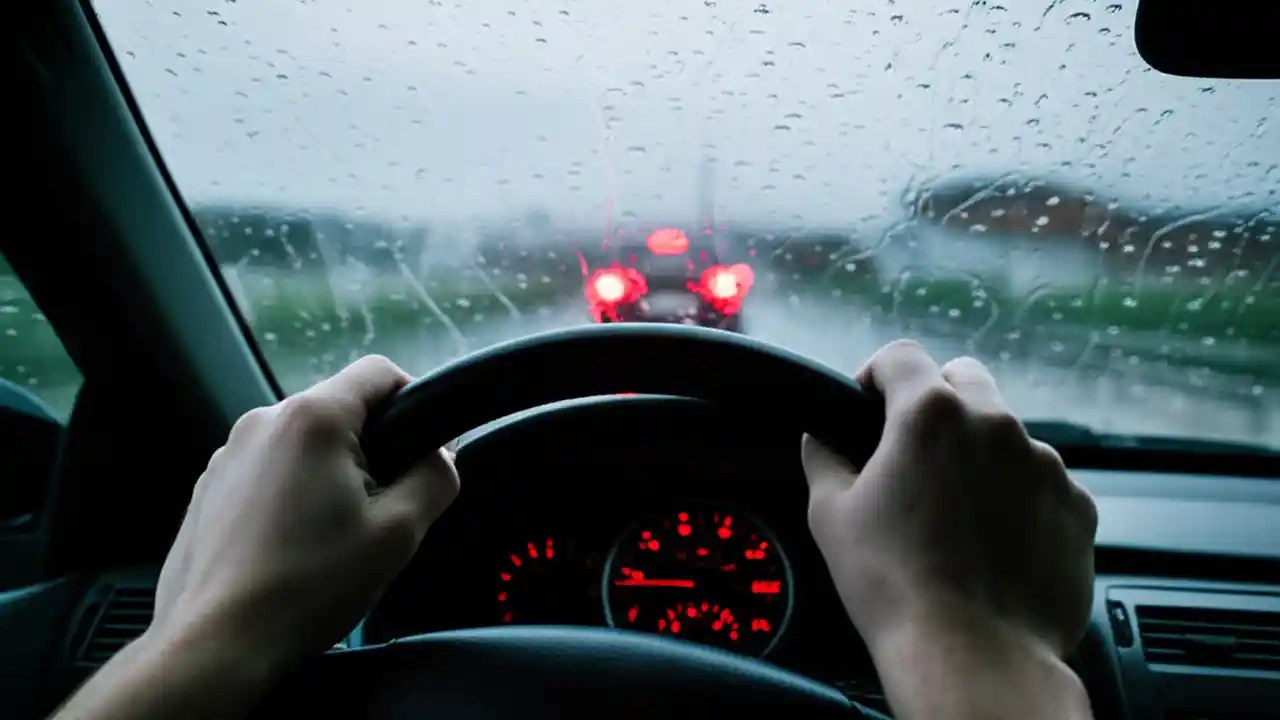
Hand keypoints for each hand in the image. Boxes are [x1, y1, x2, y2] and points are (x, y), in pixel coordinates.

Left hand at [153, 355, 459, 669]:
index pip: (378, 372)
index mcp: (312, 419)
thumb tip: (442, 458)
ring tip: (335, 538)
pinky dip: (292, 497)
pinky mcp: (208, 489)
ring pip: (303, 445)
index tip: (424, 447)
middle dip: (371, 450)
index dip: (413, 400)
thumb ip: (436, 479)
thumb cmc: (308, 587)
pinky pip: (268, 473)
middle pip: (339, 410)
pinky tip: (296, 549)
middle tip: (383, 509)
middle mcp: (262, 422)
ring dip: (330, 475)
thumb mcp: (398, 533)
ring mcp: (227, 455)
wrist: (218, 642)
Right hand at [803, 340, 1095, 718]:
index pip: (901, 355)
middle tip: (912, 452)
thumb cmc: (895, 586)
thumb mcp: (830, 515)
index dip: (876, 374)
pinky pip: (1043, 482)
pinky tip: (993, 540)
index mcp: (930, 414)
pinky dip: (1018, 497)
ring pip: (1007, 432)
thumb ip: (823, 459)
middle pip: (963, 379)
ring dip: (980, 453)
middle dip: (936, 402)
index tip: (868, 403)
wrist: (973, 656)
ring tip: (955, 511)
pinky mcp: (1078, 506)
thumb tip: (819, 440)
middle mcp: (996, 424)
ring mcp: (1046, 464)